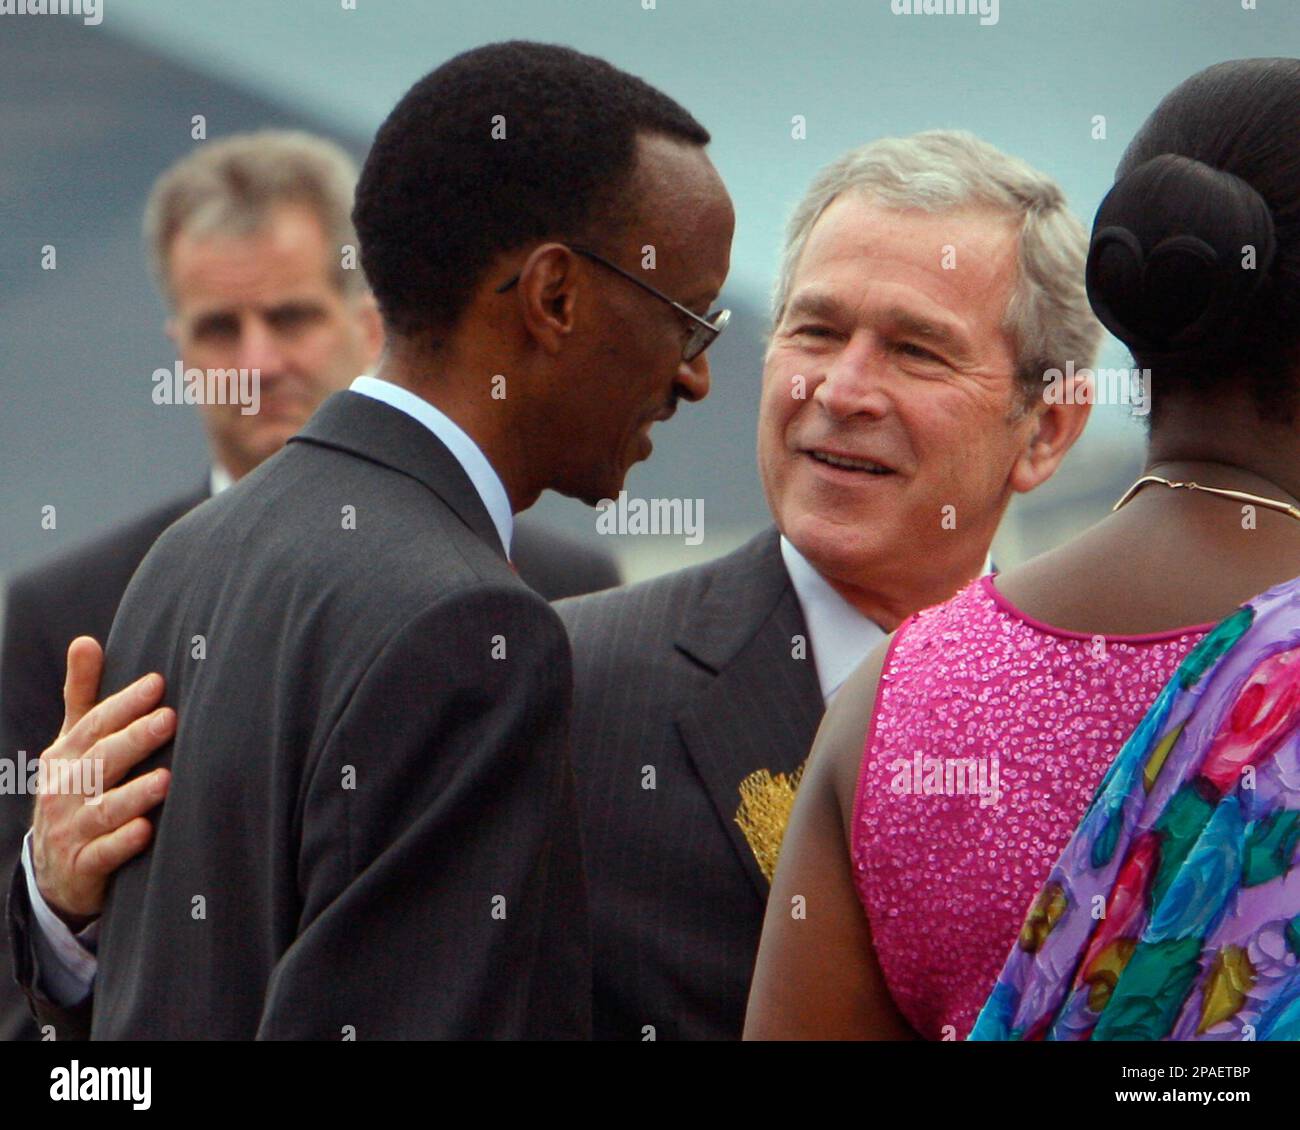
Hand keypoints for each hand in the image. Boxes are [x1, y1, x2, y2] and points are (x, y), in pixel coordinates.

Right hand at [30, 637, 173, 929]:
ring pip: (105, 809)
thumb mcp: (73, 742)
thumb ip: (81, 694)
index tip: (157, 683)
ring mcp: (72, 829)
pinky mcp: (84, 866)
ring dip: (134, 794)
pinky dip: (123, 843)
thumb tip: (86, 640)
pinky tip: (146, 832)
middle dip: (134, 740)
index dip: (125, 704)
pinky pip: (104, 855)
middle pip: (102, 761)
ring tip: (166, 780)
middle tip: (169, 720)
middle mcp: (66, 789)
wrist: (54, 868)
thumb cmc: (76, 790)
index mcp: (66, 755)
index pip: (95, 724)